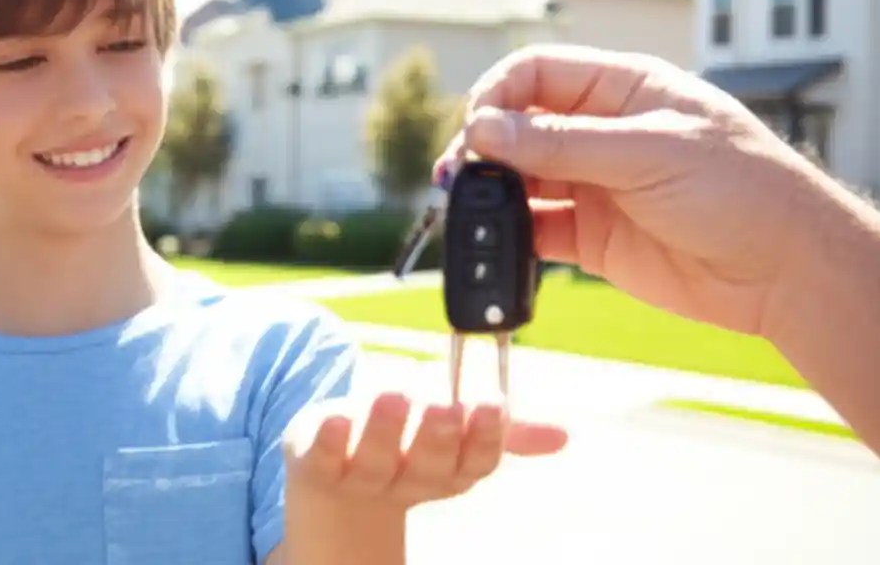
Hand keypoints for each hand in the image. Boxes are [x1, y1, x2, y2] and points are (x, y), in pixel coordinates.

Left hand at [283, 392, 566, 508]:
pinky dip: (332, 439)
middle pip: (429, 466)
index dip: (484, 436)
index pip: (475, 461)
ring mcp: (361, 476)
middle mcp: (408, 480)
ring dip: (387, 430)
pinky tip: (337, 417)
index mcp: (447, 471)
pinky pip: (324, 458)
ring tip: (396, 394)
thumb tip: (563, 436)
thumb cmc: (403, 446)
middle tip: (444, 403)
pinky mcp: (316, 466)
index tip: (490, 403)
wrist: (332, 486)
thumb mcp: (452, 438)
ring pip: (377, 461)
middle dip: (439, 435)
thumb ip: (502, 430)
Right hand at [433, 44, 842, 336]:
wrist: (783, 270)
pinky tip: (494, 244)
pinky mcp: (589, 236)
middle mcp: (600, 133)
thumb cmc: (739, 190)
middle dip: (483, 147)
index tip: (476, 127)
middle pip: (517, 126)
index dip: (498, 94)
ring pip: (518, 179)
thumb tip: (484, 130)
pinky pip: (532, 229)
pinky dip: (507, 236)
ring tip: (467, 209)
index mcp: (621, 89)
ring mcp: (592, 185)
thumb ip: (561, 143)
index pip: (537, 73)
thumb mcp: (646, 153)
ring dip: (488, 192)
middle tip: (459, 174)